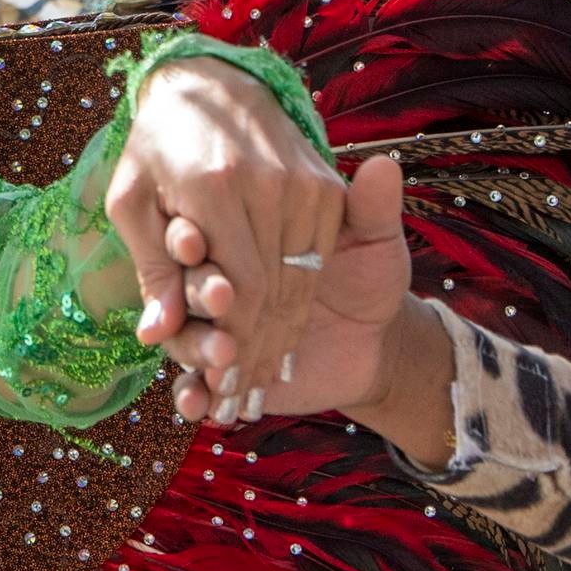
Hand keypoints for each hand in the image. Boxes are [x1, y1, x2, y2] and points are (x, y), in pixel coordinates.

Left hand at [109, 53, 344, 422]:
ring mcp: (305, 183)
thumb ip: (150, 269)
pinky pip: (317, 257)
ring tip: (260, 373)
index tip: (217, 379)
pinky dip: (300, 298)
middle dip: (257, 347)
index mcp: (213, 186)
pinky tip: (281, 331)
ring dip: (283, 332)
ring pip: (300, 280)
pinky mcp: (327, 186)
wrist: (213, 83)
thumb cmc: (157, 146)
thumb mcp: (131, 201)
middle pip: (272, 290)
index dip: (231, 341)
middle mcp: (268, 184)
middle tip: (240, 390)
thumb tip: (154, 336)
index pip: (237, 288)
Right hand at [162, 151, 409, 422]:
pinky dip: (192, 397)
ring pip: (185, 338)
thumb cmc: (367, 279)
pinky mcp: (220, 376)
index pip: (205, 240)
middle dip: (200, 297)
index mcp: (237, 240)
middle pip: (192, 289)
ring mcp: (213, 330)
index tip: (193, 239)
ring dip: (194, 350)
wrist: (374, 344)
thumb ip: (369, 208)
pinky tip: (196, 405)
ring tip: (218, 358)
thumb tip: (384, 165)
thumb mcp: (371, 242)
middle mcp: (217, 283)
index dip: (195, 241)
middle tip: (218, 298)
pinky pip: (193, 388)